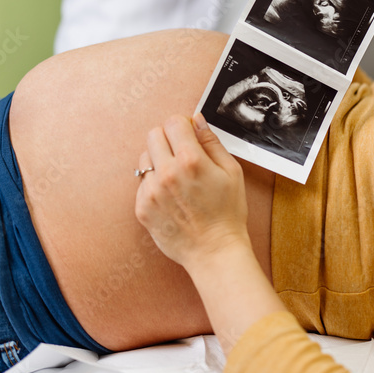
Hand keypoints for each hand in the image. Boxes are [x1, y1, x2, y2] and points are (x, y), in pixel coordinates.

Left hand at [135, 113, 248, 268]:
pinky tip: (172, 195)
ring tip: (177, 177)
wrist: (214, 250)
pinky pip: (142, 182)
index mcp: (190, 160)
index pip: (174, 122)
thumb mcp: (231, 172)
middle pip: (154, 134)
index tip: (189, 135)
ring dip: (159, 160)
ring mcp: (151, 191)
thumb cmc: (227, 214)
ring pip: (145, 157)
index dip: (184, 125)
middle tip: (182, 153)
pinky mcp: (142, 207)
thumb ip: (212, 142)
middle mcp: (166, 173)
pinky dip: (154, 183)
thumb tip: (198, 121)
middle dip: (168, 138)